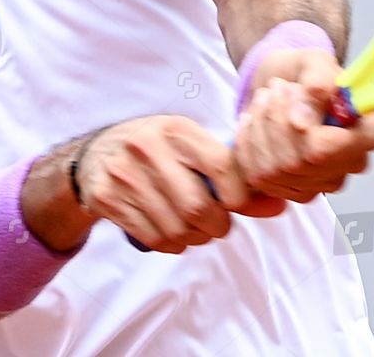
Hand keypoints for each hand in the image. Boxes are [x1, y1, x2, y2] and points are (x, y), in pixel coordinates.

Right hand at [75, 115, 285, 253]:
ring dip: (195, 238)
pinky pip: (153, 238)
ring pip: (176, 228)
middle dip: (217, 225)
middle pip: (198, 207)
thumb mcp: (192, 147)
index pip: (222, 166)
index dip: (240, 196)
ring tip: (196, 229)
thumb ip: (234, 174)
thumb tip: (278, 207)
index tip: (239, 204)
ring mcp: (124, 174)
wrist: (94, 154)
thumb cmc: (158, 150)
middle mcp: (148, 147)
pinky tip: (174, 232)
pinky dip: (172, 244)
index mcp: (177, 129)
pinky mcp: (107, 198)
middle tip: (218, 225)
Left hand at [234, 50, 373, 203]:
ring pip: (276, 169)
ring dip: (260, 127)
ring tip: (265, 100)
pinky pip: (257, 176)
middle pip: (303, 161)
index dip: (314, 131)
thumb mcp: (315, 61)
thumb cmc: (305, 74)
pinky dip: (248, 144)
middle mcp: (349, 164)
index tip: (294, 100)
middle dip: (277, 119)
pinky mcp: (290, 191)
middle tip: (276, 88)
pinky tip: (255, 124)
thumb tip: (302, 121)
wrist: (280, 87)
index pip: (346, 147)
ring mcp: (320, 183)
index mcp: (367, 131)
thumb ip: (316, 82)